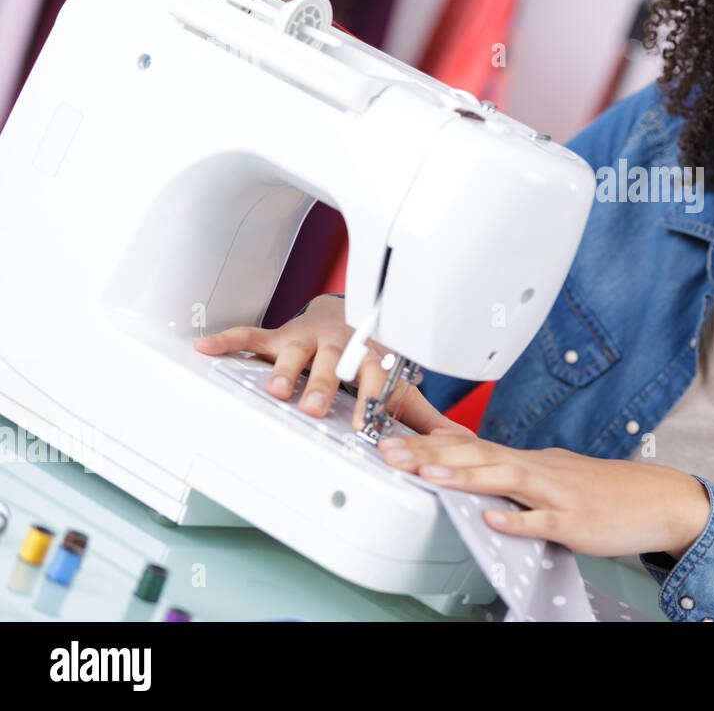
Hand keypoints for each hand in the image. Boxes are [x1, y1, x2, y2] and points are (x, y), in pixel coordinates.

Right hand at [192, 294, 473, 435]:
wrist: (354, 317)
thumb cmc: (375, 360)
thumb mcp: (401, 385)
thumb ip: (424, 417)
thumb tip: (458, 443)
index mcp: (372, 359)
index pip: (375, 379)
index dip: (371, 401)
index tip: (365, 427)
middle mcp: (340, 346)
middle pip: (332, 364)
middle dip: (323, 384)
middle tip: (314, 407)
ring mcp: (309, 340)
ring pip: (296, 351)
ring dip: (286, 370)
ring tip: (276, 389)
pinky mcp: (281, 336)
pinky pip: (252, 335)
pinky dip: (229, 340)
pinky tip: (207, 347)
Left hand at [375, 433, 711, 559]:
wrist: (660, 499)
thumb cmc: (606, 492)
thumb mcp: (553, 476)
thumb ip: (513, 473)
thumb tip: (473, 464)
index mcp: (530, 461)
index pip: (472, 445)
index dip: (430, 442)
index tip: (391, 438)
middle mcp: (539, 470)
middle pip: (478, 456)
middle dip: (431, 453)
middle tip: (389, 450)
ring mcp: (557, 495)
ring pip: (505, 480)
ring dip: (465, 476)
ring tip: (427, 474)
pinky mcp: (577, 522)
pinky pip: (543, 522)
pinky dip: (517, 520)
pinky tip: (493, 520)